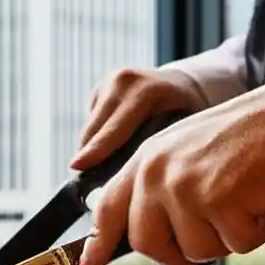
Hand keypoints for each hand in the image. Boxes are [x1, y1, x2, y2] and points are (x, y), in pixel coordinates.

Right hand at [73, 67, 208, 170]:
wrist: (182, 84)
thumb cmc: (188, 113)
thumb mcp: (181, 130)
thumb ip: (157, 148)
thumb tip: (130, 176)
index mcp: (147, 91)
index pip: (115, 128)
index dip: (95, 151)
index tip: (76, 166)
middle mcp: (123, 81)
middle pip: (94, 130)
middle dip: (90, 156)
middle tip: (92, 184)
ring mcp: (108, 82)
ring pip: (88, 130)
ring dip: (92, 150)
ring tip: (106, 167)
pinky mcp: (98, 88)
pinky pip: (89, 124)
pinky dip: (96, 139)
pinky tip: (113, 145)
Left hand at [78, 85, 264, 264]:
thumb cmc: (239, 140)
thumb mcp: (181, 154)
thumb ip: (154, 189)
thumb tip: (139, 236)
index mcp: (144, 163)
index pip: (108, 211)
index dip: (97, 246)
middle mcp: (157, 175)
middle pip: (149, 245)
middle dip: (177, 254)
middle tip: (208, 234)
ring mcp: (186, 189)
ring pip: (197, 252)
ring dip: (226, 238)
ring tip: (240, 200)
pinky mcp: (220, 202)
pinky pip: (237, 245)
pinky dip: (256, 231)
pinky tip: (260, 199)